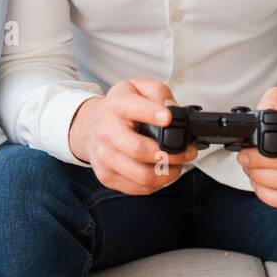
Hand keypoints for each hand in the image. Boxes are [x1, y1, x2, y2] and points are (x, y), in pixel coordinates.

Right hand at [68, 78, 198, 194]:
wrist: (89, 126)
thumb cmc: (118, 108)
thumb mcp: (136, 88)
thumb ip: (158, 92)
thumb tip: (172, 108)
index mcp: (116, 106)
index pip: (132, 108)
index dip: (151, 114)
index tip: (168, 118)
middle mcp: (107, 132)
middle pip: (139, 150)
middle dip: (171, 154)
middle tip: (187, 152)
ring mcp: (105, 157)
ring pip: (142, 175)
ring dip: (168, 173)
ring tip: (177, 164)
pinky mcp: (107, 176)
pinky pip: (139, 188)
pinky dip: (157, 183)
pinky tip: (162, 172)